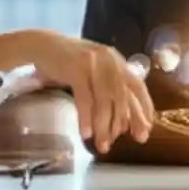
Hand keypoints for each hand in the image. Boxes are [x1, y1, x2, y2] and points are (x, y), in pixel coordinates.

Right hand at [29, 32, 154, 151]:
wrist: (43, 45)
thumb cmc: (72, 64)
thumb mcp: (96, 73)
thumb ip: (111, 91)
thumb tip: (124, 125)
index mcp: (118, 62)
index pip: (137, 86)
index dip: (144, 108)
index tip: (145, 130)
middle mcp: (109, 61)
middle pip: (122, 96)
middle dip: (122, 123)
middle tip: (119, 143)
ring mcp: (93, 63)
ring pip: (104, 100)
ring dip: (104, 126)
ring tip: (102, 145)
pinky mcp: (76, 69)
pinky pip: (85, 99)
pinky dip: (86, 118)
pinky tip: (86, 134)